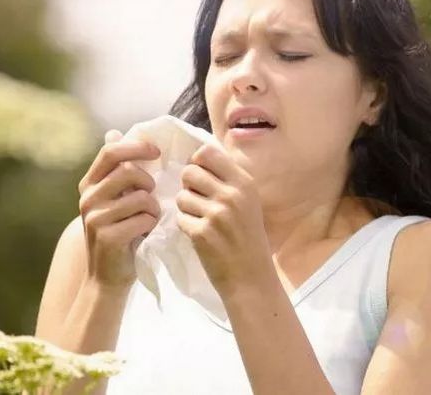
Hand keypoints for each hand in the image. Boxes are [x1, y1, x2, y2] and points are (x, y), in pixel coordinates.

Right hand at [77, 129, 161, 288]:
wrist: (106, 277)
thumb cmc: (118, 233)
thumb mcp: (113, 199)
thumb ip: (115, 170)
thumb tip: (113, 132)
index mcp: (89, 184)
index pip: (111, 151)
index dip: (136, 146)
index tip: (156, 152)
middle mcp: (88, 198)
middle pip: (129, 171)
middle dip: (149, 182)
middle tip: (152, 196)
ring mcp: (96, 217)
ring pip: (142, 197)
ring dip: (154, 208)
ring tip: (148, 219)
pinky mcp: (108, 236)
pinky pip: (144, 218)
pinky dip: (152, 224)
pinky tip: (145, 233)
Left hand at [175, 143, 274, 298]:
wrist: (251, 277)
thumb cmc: (248, 237)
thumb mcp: (248, 201)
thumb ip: (227, 179)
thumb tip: (197, 158)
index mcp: (244, 183)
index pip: (207, 153)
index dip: (197, 163)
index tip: (202, 177)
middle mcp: (231, 194)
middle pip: (190, 171)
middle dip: (189, 185)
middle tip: (199, 200)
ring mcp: (216, 214)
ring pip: (182, 195)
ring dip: (186, 207)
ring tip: (201, 219)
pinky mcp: (201, 233)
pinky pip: (180, 217)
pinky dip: (186, 225)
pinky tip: (200, 234)